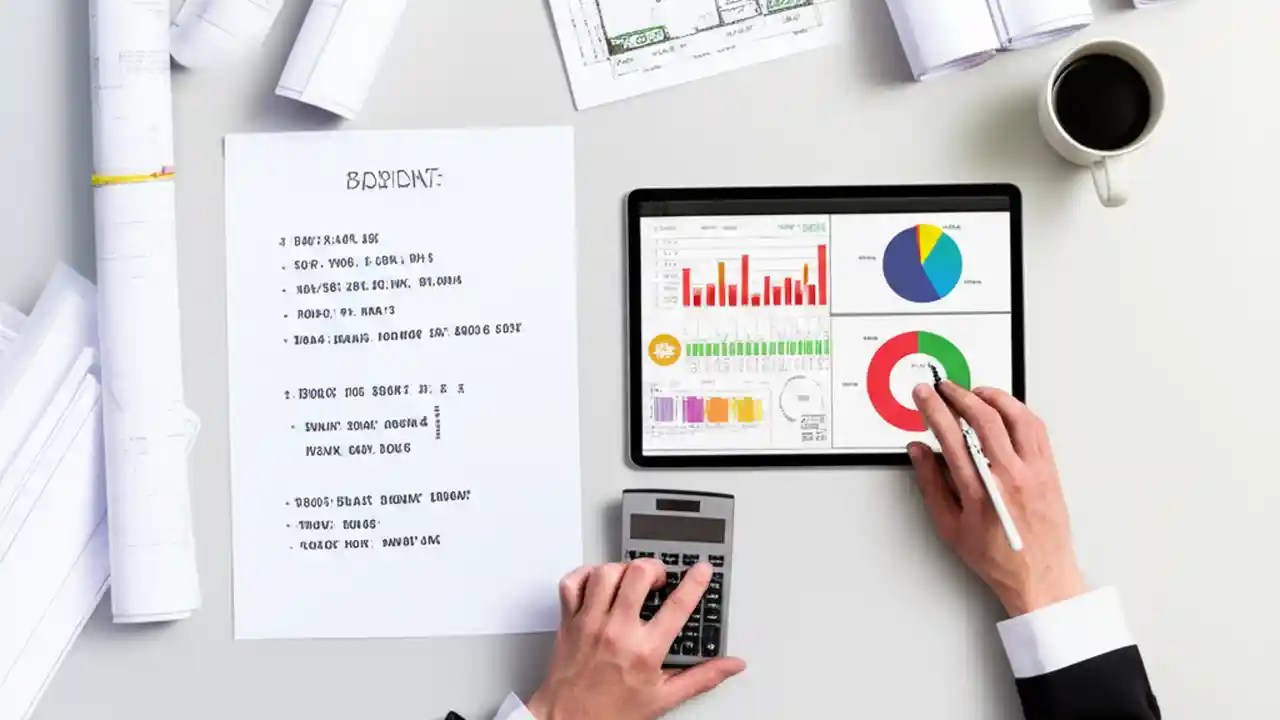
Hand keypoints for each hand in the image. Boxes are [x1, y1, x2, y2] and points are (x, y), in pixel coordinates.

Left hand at [526, 560, 745, 719]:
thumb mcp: (664, 699)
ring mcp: (590, 623)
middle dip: (654, 568)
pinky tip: (597, 582)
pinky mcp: (568, 621)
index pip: (677, 606)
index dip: (694, 582)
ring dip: (622, 569)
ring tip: (630, 579)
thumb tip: (730, 665)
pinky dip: (584, 575)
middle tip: (660, 578)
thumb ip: (701, 678)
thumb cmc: (611, 713)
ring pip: (606, 573)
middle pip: (638, 575)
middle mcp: (616, 631)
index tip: (701, 569)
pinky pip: (572, 583)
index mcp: (644, 651)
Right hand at [908, 382, 1086, 616]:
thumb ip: (930, 484)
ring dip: (992, 397)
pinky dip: (1018, 410)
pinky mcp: (1050, 470)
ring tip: (974, 392)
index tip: (924, 395)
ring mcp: (1033, 471)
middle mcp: (1008, 477)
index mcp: (979, 492)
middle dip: (958, 395)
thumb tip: (918, 452)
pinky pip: (1037, 428)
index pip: (951, 436)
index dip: (933, 409)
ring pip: (1015, 416)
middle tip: (945, 387)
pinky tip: (1005, 407)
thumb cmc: (996, 557)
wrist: (1040, 576)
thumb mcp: (949, 526)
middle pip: (982, 418)